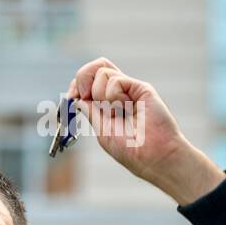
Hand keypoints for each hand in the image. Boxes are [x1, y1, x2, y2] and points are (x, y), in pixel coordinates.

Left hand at [67, 58, 225, 204]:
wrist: (153, 155)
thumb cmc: (131, 150)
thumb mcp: (102, 129)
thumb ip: (90, 111)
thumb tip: (77, 97)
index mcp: (107, 104)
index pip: (88, 81)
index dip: (77, 84)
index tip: (72, 96)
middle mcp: (118, 94)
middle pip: (95, 68)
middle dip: (82, 78)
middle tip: (84, 96)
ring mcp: (129, 89)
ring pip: (102, 72)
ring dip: (100, 95)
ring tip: (115, 112)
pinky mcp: (140, 87)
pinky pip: (115, 80)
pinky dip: (113, 96)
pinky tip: (126, 109)